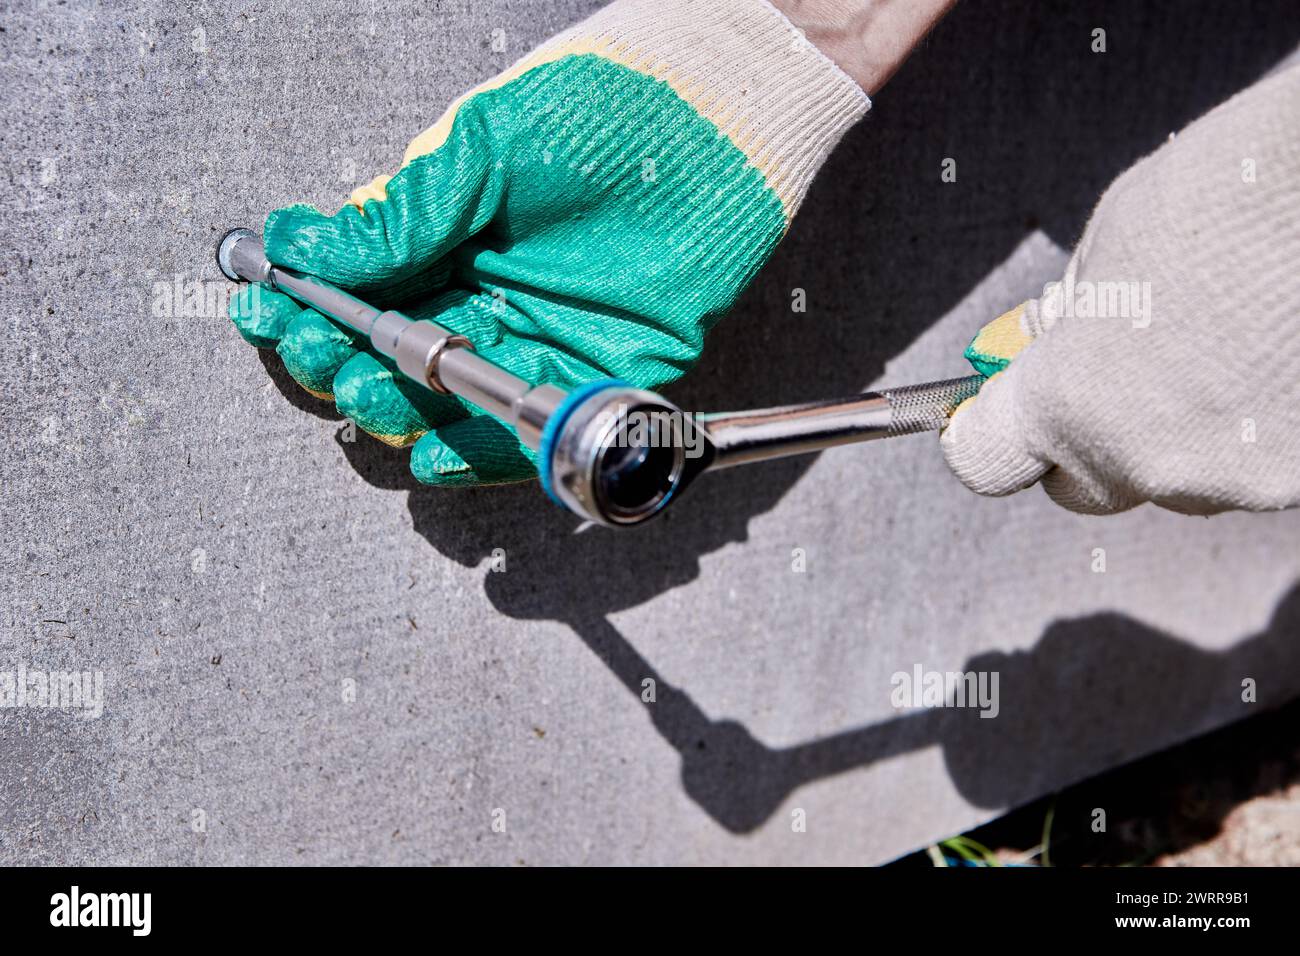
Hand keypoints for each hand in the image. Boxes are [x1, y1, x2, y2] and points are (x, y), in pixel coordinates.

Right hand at [229, 0, 867, 485]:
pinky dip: (473, 448)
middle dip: (341, 362)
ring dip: (394, 406)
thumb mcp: (486, 146)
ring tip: (369, 395)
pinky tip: (429, 449)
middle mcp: (482, 289)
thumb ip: (402, 212)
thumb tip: (306, 245)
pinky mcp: (589, 368)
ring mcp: (532, 332)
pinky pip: (520, 425)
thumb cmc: (603, 107)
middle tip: (322, 356)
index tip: (271, 312)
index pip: (357, 287)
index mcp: (445, 234)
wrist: (715, 117)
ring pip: (444, 395)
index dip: (307, 306)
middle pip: (389, 351)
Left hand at [941, 64, 1299, 514]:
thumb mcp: (1108, 242)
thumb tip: (1046, 348)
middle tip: (1113, 371)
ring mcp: (1235, 479)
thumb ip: (1067, 321)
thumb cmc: (1230, 193)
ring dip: (1179, 432)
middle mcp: (1146, 461)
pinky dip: (1253, 426)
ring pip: (1177, 478)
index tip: (990, 413)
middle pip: (1084, 486)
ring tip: (1222, 344)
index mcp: (1069, 403)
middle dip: (1083, 440)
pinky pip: (1250, 464)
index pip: (985, 461)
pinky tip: (1271, 358)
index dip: (984, 432)